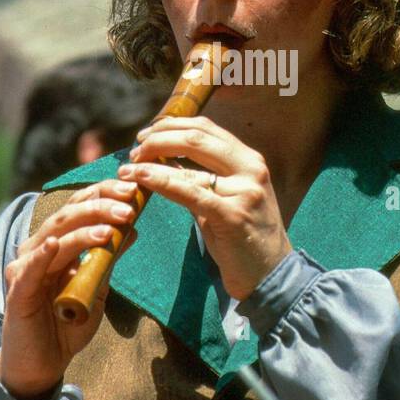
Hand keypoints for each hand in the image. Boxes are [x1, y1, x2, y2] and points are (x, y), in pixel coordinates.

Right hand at [0, 178, 140, 399]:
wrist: (42, 367)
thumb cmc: (65, 326)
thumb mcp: (95, 289)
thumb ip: (108, 259)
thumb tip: (133, 228)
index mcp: (56, 245)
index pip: (78, 208)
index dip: (103, 194)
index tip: (134, 190)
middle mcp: (37, 250)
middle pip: (67, 215)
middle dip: (99, 205)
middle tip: (128, 204)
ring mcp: (25, 270)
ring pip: (54, 237)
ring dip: (84, 229)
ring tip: (111, 228)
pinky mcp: (18, 293)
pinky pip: (31, 269)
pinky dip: (43, 254)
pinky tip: (56, 243)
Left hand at [120, 115, 292, 301]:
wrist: (272, 274)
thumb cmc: (244, 237)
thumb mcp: (227, 198)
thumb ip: (201, 178)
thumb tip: (165, 160)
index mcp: (249, 159)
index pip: (205, 127)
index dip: (171, 125)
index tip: (145, 135)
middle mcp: (250, 169)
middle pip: (196, 138)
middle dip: (158, 138)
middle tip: (134, 150)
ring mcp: (244, 191)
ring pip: (190, 167)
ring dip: (151, 163)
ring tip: (128, 168)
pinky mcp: (233, 216)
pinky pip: (190, 193)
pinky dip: (161, 181)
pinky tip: (141, 178)